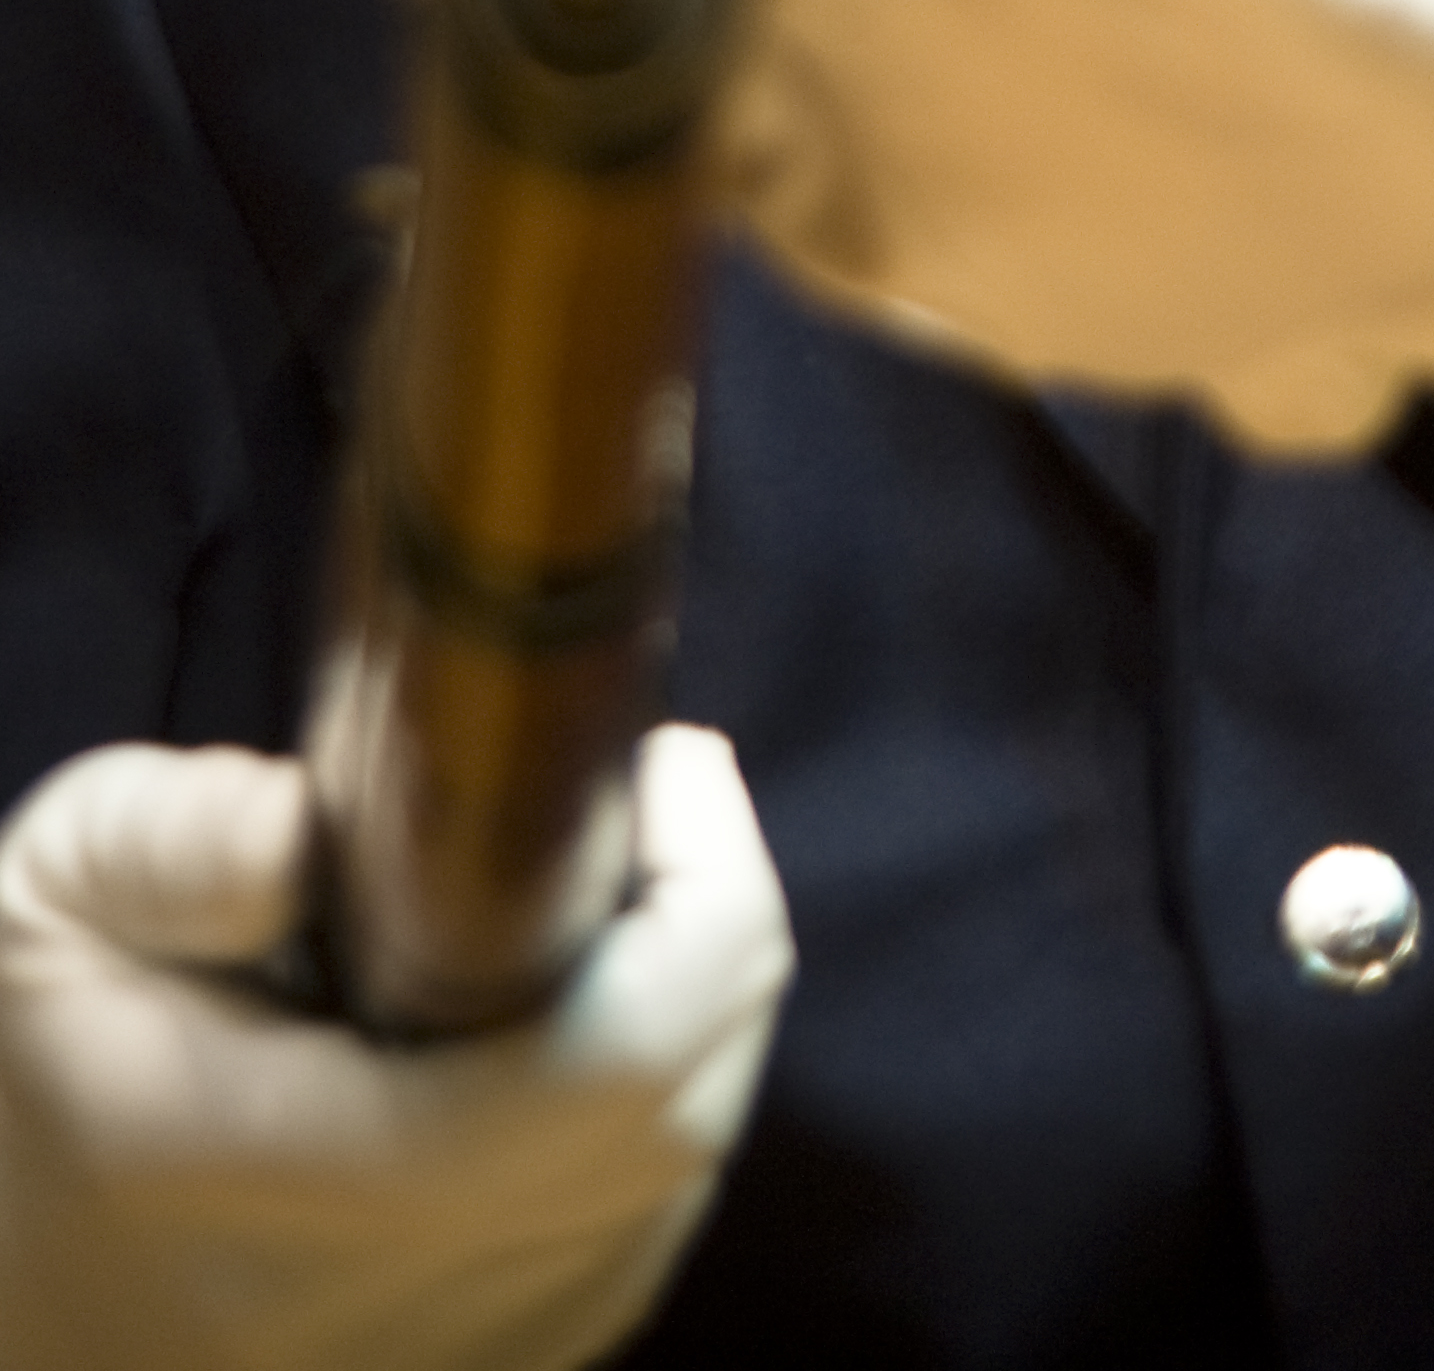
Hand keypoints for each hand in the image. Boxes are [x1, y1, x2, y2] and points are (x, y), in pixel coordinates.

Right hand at [0, 723, 792, 1370]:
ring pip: (669, 1206)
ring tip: (631, 901)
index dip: (700, 905)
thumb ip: (169, 842)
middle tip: (661, 805)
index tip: (662, 766)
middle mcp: (377, 1311)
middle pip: (672, 1130)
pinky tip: (594, 1031)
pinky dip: (652, 1136)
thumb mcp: (45, 908)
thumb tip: (308, 826)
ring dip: (699, 1035)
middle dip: (719, 939)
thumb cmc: (18, 1080)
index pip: (603, 1072)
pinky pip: (621, 1264)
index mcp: (282, 1175)